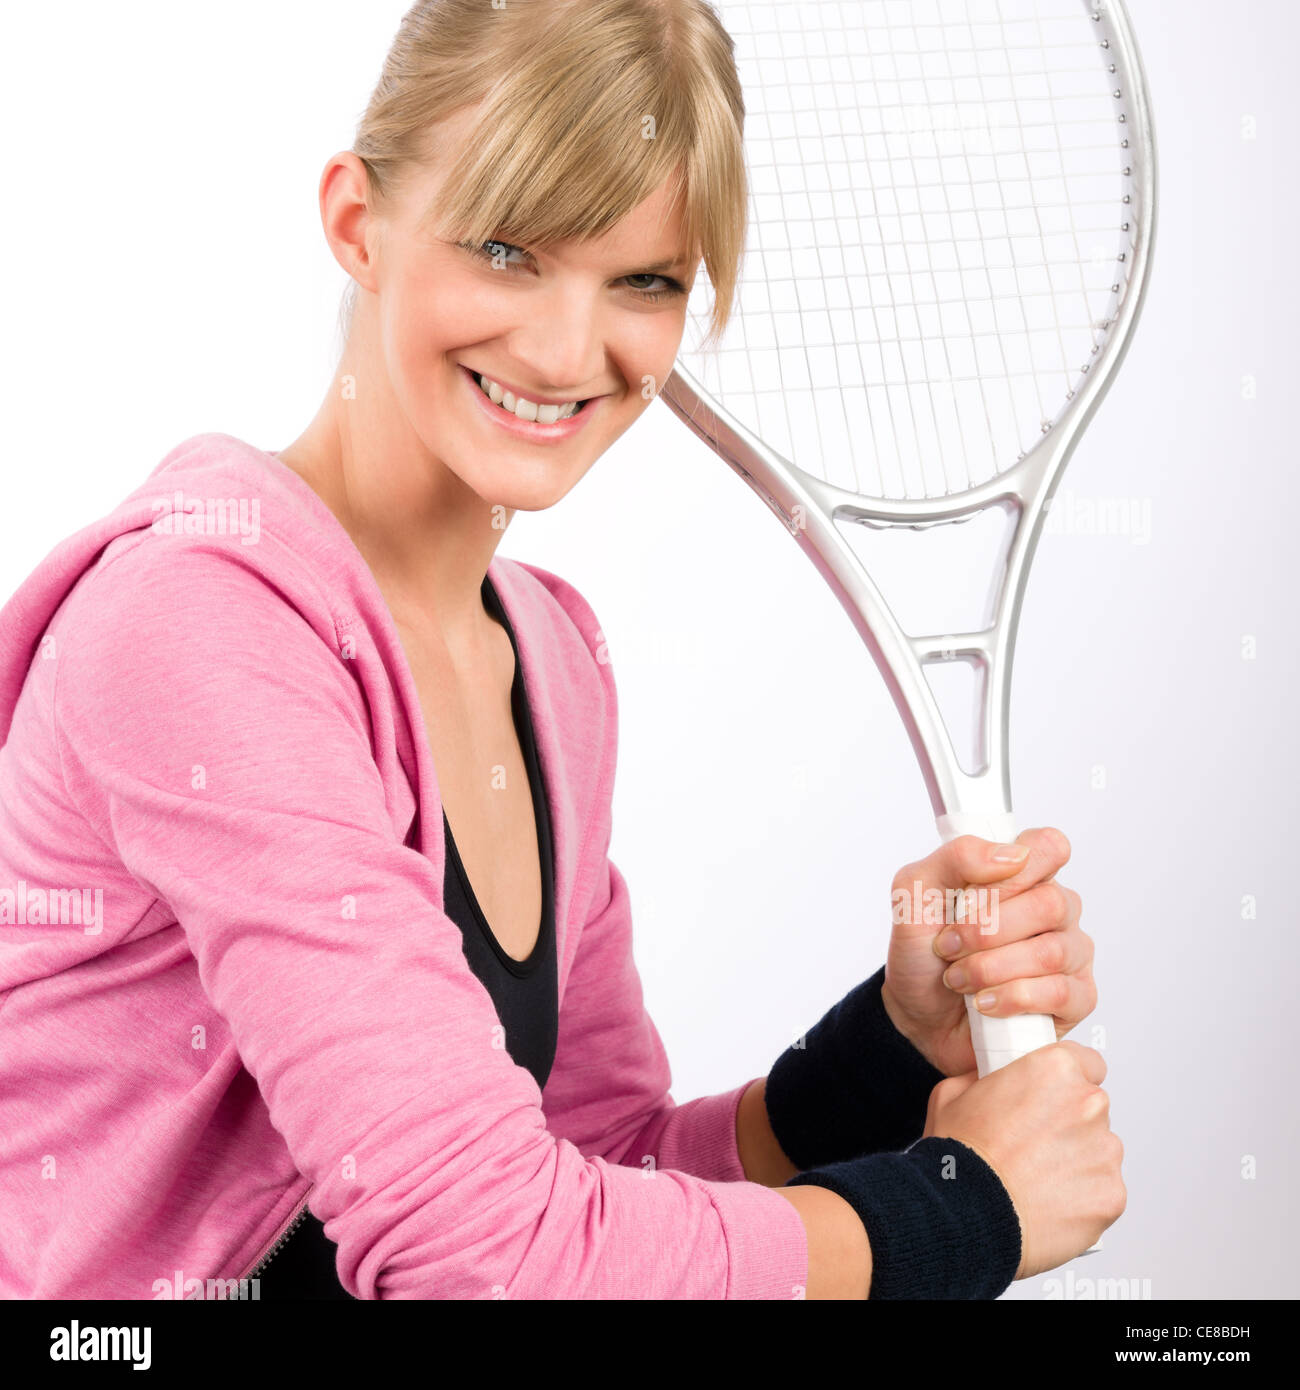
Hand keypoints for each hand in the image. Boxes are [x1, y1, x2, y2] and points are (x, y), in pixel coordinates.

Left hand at [879, 828, 1095, 1076]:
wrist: (917, 1015)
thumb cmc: (923, 952)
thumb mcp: (915, 892)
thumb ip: (956, 858)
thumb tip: (1011, 856)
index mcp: (1024, 875)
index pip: (1049, 847)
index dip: (1015, 870)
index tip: (972, 894)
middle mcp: (1056, 911)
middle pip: (1049, 903)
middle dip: (986, 930)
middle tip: (950, 946)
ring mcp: (1071, 954)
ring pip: (1051, 952)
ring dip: (990, 968)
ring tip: (959, 978)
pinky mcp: (1076, 999)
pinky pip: (1059, 993)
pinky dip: (1010, 998)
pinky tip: (985, 1003)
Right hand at [922, 1042, 1125, 1277]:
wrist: (966, 1215)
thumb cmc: (959, 1158)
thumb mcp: (952, 1094)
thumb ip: (984, 1079)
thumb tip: (990, 1081)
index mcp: (1053, 1070)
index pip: (1086, 1061)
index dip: (1066, 1080)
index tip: (1054, 1095)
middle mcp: (1087, 1104)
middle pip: (1091, 1107)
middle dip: (1068, 1122)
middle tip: (1033, 1143)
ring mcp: (1104, 1151)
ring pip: (1099, 1150)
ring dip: (1077, 1159)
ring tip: (1037, 1177)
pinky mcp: (1112, 1194)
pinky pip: (1103, 1190)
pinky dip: (1083, 1197)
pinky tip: (1049, 1201)